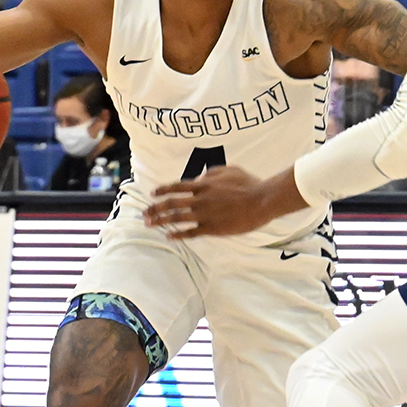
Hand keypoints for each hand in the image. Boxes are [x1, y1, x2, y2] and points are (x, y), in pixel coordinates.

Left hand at [145, 166, 283, 238]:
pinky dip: (178, 234)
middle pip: (172, 203)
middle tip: (145, 213)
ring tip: (149, 224)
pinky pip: (191, 232)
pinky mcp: (213, 228)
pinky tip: (169, 236)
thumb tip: (199, 178)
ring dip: (161, 221)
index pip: (177, 187)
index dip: (163, 190)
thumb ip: (211, 173)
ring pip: (177, 218)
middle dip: (156, 208)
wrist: (261, 200)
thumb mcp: (228, 170)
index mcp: (204, 184)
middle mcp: (200, 199)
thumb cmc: (248, 183)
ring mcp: (205, 214)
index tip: (153, 194)